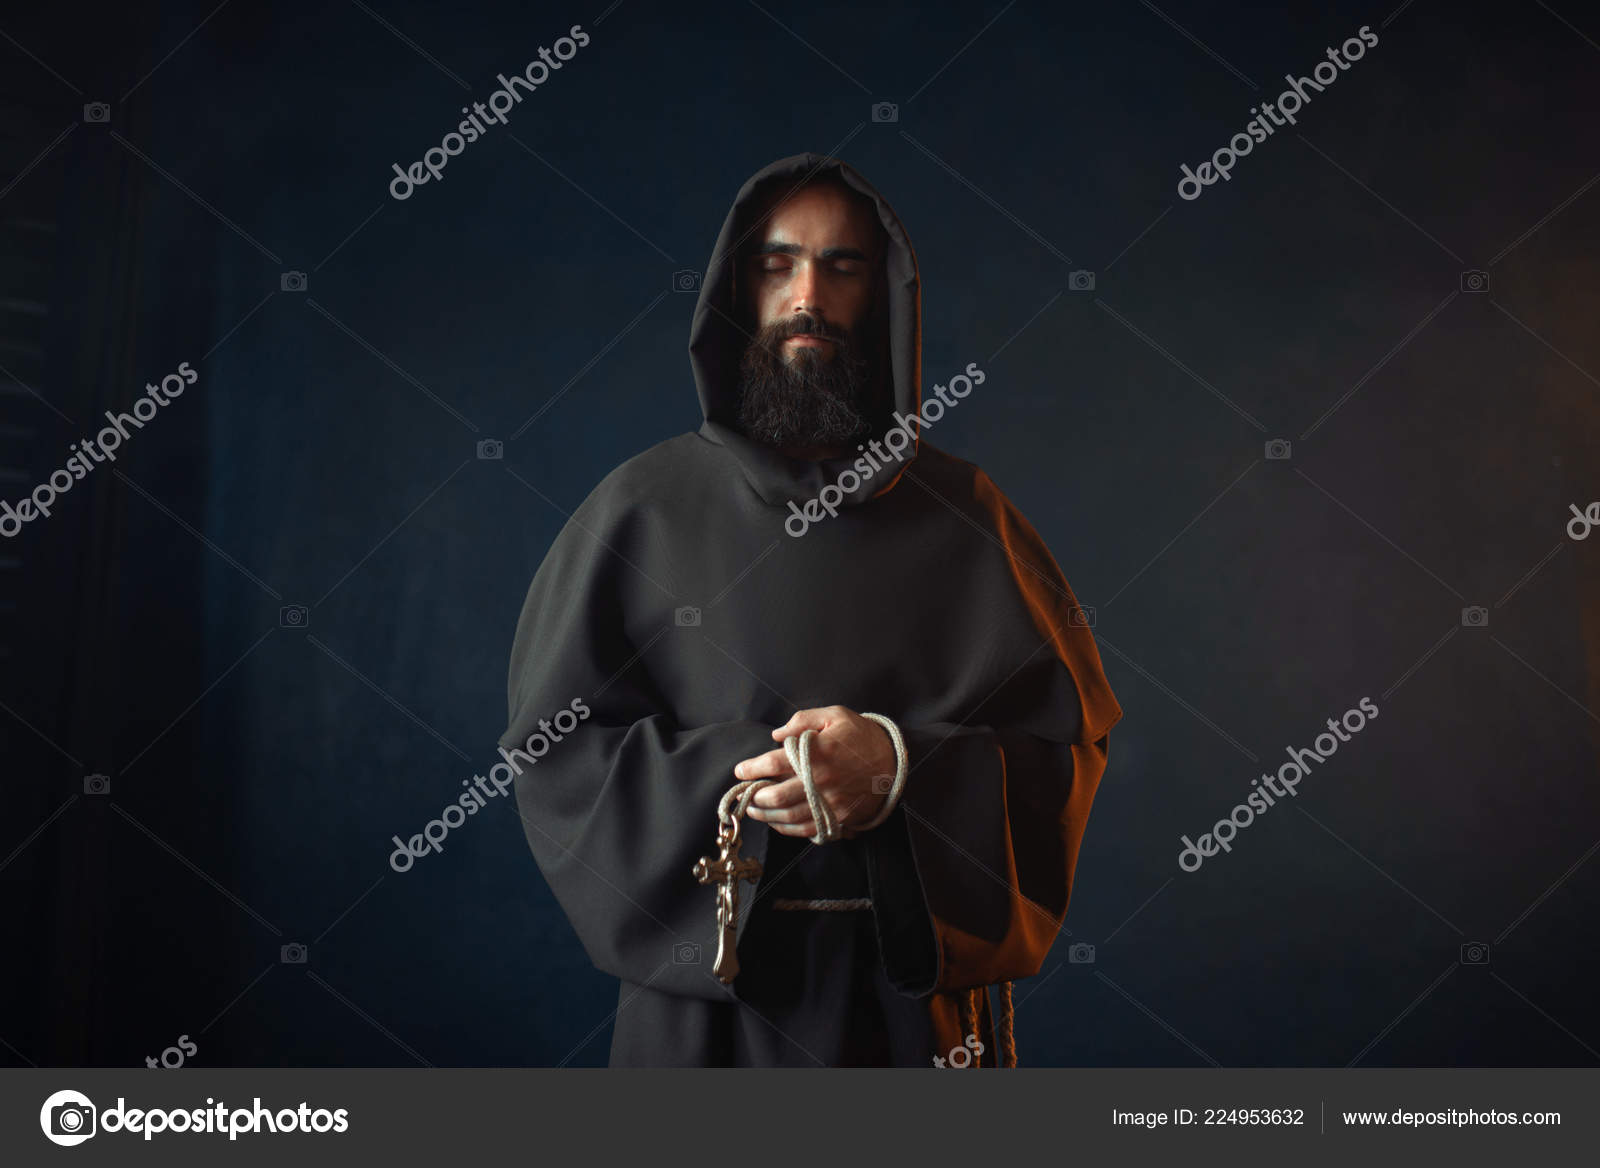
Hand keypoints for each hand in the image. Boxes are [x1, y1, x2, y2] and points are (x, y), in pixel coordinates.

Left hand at [734, 705, 896, 837]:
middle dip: (755, 797)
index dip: (752, 768)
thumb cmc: (862, 737)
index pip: (774, 763)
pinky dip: (786, 828)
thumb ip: (802, 720)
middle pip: (777, 796)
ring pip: (788, 817)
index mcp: (818, 753)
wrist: (895, 764)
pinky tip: (776, 821)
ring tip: (755, 809)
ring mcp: (830, 803)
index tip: (740, 770)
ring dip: (766, 815)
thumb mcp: (835, 715)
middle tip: (745, 794)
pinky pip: (806, 829)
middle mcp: (821, 781)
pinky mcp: (838, 818)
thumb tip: (776, 734)